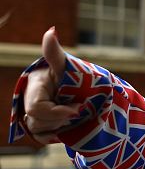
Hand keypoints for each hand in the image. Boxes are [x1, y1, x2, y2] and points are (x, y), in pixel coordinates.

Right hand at [23, 28, 79, 143]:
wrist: (91, 93)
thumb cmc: (78, 76)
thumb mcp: (67, 66)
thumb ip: (55, 53)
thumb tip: (51, 31)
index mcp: (34, 85)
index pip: (37, 108)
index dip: (57, 111)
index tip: (77, 109)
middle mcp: (29, 99)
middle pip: (37, 120)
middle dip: (61, 118)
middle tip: (77, 111)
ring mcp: (34, 113)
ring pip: (38, 130)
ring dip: (60, 125)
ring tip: (73, 115)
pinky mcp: (41, 125)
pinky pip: (42, 137)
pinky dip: (56, 134)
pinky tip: (67, 125)